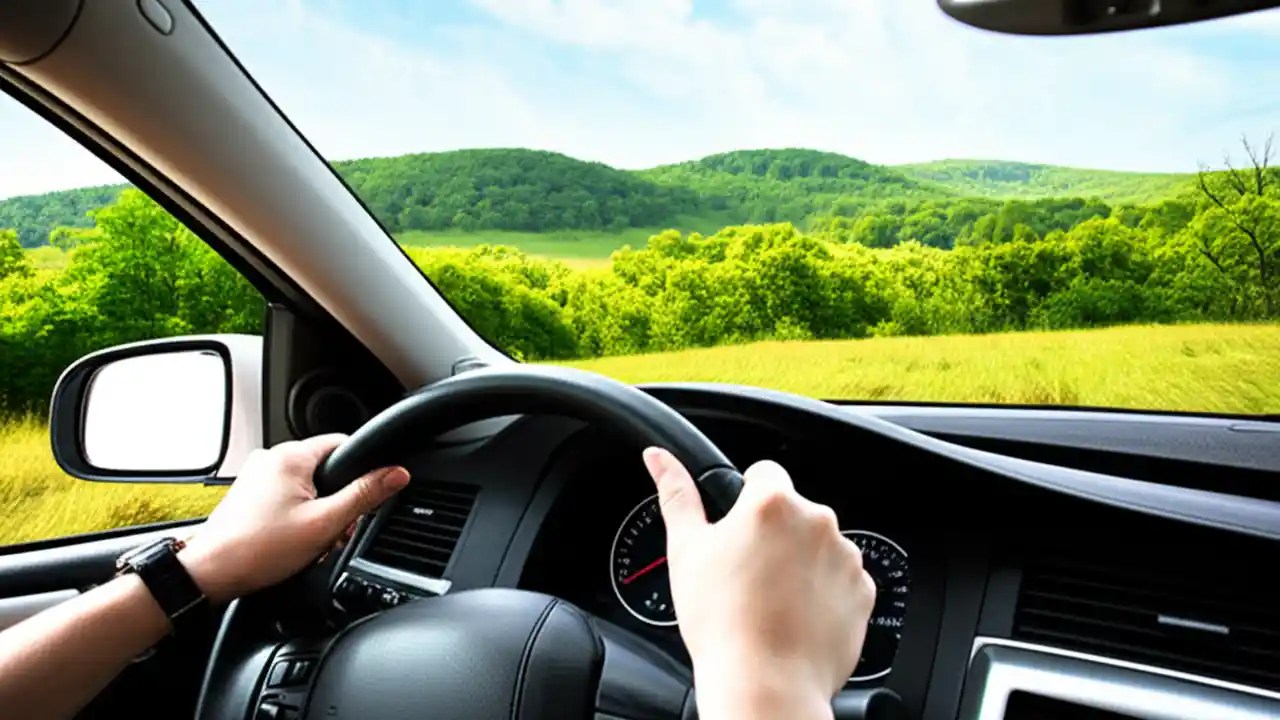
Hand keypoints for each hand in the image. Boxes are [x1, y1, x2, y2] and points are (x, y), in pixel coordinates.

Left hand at [177, 434, 409, 602]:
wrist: (210, 573)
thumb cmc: (258, 549)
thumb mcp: (324, 523)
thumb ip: (364, 495)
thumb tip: (396, 474)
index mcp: (291, 455)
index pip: (344, 444)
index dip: (362, 471)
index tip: (366, 496)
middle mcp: (271, 458)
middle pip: (326, 468)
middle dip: (338, 500)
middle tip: (334, 530)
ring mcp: (258, 476)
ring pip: (308, 485)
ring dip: (318, 511)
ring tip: (310, 540)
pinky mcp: (250, 494)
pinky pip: (288, 496)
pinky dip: (298, 515)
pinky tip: (293, 540)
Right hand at [641, 448, 874, 719]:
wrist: (766, 684)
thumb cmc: (722, 622)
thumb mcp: (685, 550)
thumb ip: (677, 494)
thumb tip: (658, 458)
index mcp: (772, 502)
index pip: (764, 474)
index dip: (746, 500)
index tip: (738, 530)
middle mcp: (817, 521)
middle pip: (793, 512)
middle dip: (774, 534)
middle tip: (747, 573)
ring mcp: (846, 557)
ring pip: (818, 546)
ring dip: (800, 562)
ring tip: (771, 600)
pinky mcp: (863, 591)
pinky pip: (841, 580)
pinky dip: (823, 592)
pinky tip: (795, 616)